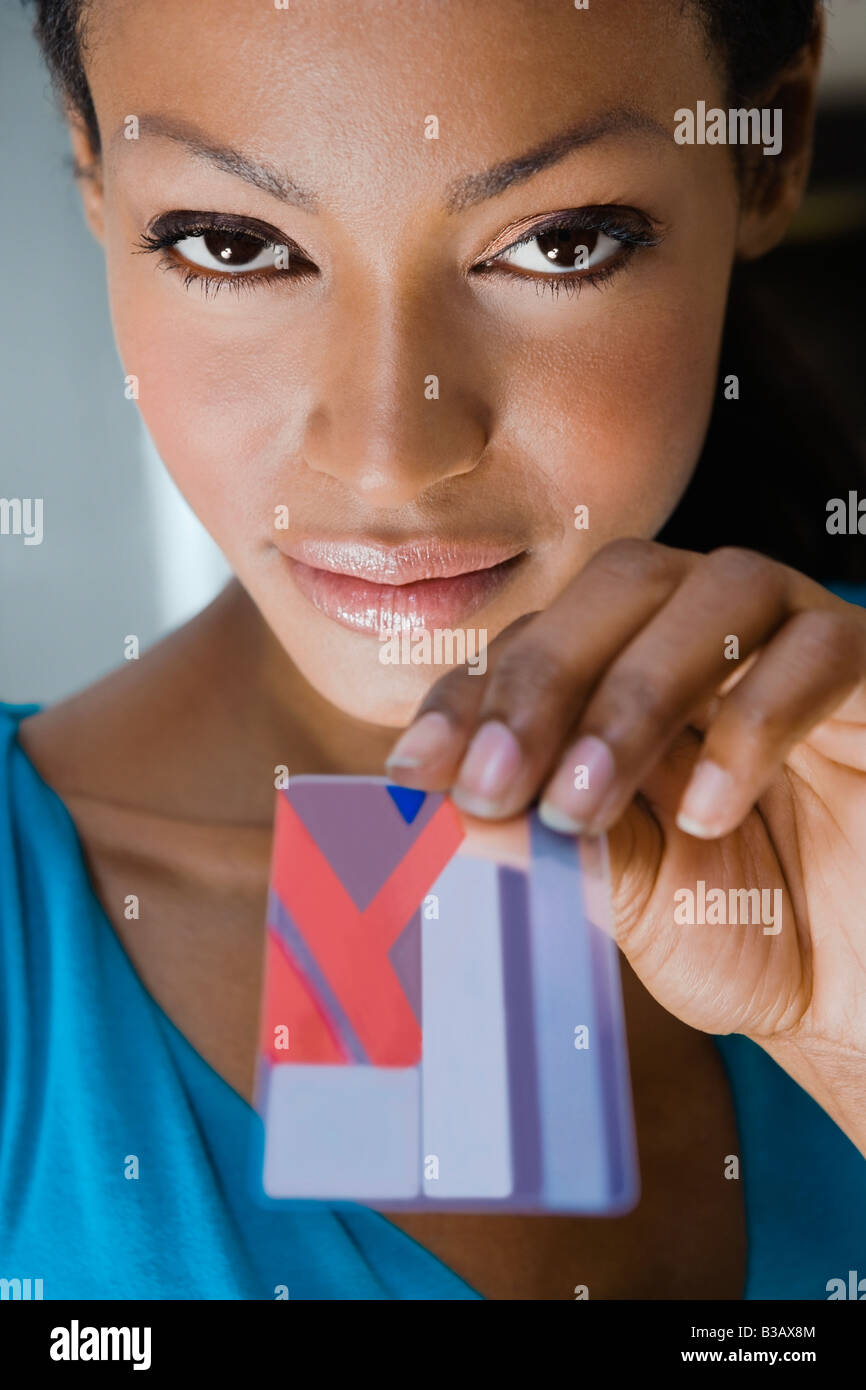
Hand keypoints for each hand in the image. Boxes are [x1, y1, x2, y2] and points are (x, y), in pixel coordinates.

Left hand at [385, 540, 865, 1152]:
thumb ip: (538, 840)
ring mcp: (797, 643)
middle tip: (495, 787)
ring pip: (714, 589)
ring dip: (633, 695)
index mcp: (633, 675)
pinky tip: (706, 812)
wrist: (857, 991)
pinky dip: (751, 724)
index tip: (416, 774)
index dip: (473, 695)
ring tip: (584, 807)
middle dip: (540, 682)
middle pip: (618, 582)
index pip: (539, 639)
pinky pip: (818, 651)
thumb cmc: (746, 934)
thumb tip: (426, 804)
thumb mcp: (619, 894)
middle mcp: (711, 637)